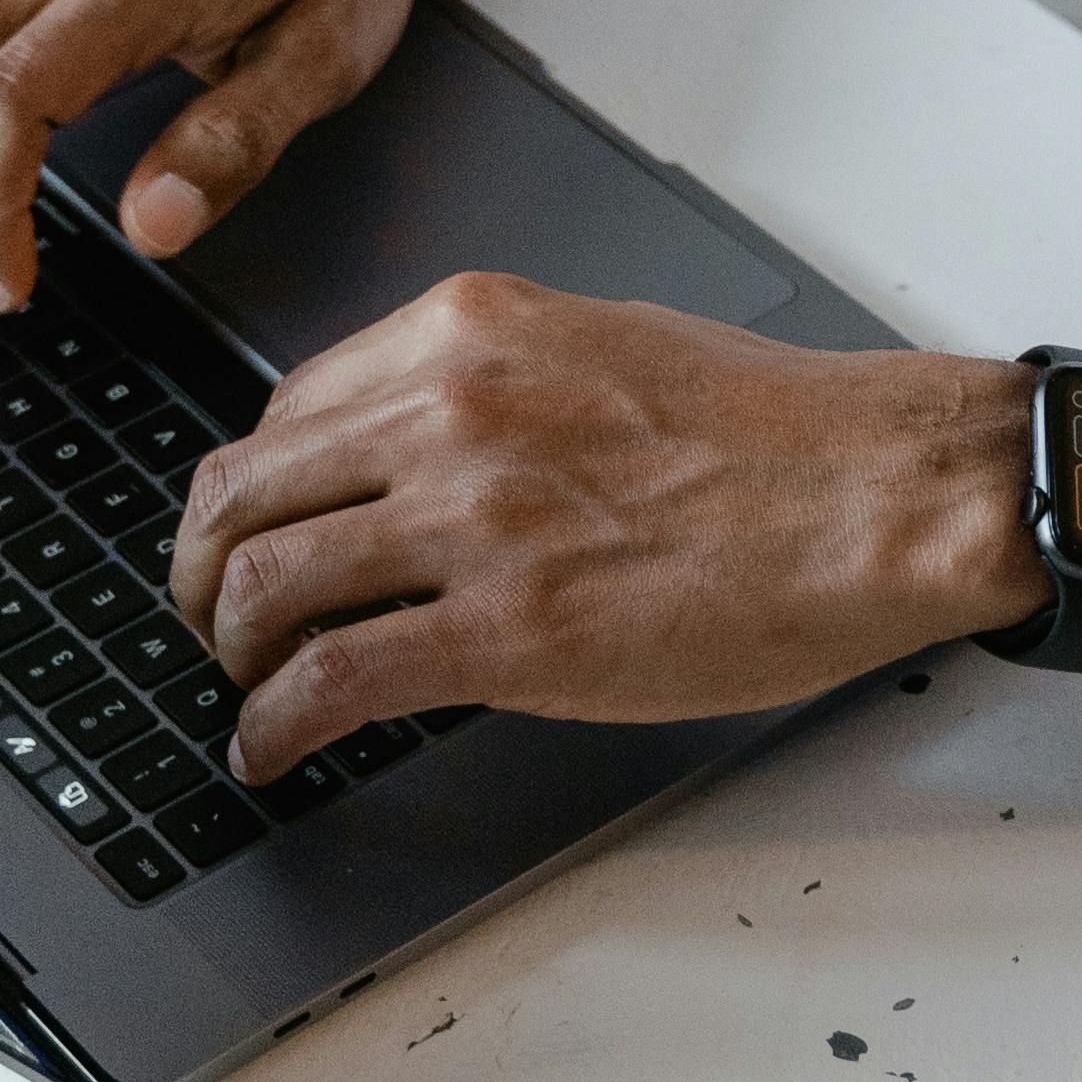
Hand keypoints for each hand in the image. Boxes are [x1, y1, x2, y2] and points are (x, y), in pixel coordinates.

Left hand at [168, 279, 1043, 775]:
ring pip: (261, 584)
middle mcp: (447, 410)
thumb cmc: (778, 435)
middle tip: (213, 620)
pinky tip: (272, 749)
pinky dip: (272, 724)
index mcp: (469, 332)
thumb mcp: (604, 349)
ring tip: (247, 687)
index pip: (290, 408)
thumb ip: (495, 388)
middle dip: (202, 570)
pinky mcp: (503, 630)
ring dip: (228, 651)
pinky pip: (329, 679)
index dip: (253, 491)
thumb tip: (423, 454)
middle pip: (241, 492)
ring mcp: (470, 520)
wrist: (879, 493)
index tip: (255, 534)